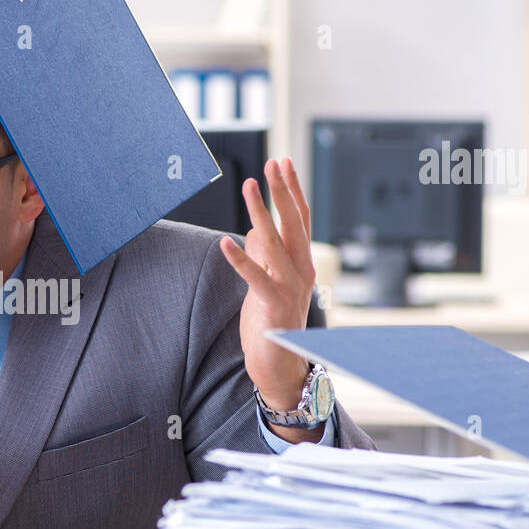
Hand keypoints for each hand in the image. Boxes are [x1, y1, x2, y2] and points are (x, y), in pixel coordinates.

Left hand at [218, 158, 318, 435]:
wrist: (282, 365)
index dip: (291, 191)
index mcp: (302, 263)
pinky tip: (225, 242)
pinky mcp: (273, 305)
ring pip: (276, 242)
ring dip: (260, 212)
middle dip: (282, 191)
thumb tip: (255, 229)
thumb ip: (265, 256)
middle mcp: (301, 271)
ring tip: (248, 187)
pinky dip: (241, 259)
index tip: (283, 163)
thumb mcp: (268, 283)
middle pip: (294, 223)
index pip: (300, 219)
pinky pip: (256, 276)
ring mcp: (290, 288)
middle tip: (273, 163)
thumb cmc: (273, 323)